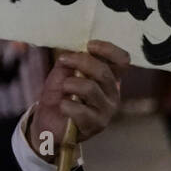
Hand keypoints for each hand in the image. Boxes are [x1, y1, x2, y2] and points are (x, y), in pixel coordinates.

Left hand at [30, 40, 129, 158]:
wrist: (48, 121)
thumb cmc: (59, 95)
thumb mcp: (63, 71)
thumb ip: (72, 59)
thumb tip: (76, 48)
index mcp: (109, 77)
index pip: (122, 60)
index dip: (108, 50)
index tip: (89, 45)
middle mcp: (113, 93)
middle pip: (104, 72)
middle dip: (81, 62)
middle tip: (63, 60)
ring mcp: (107, 110)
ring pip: (90, 88)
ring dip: (70, 84)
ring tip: (63, 88)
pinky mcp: (96, 125)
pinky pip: (80, 110)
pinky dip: (66, 104)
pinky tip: (62, 106)